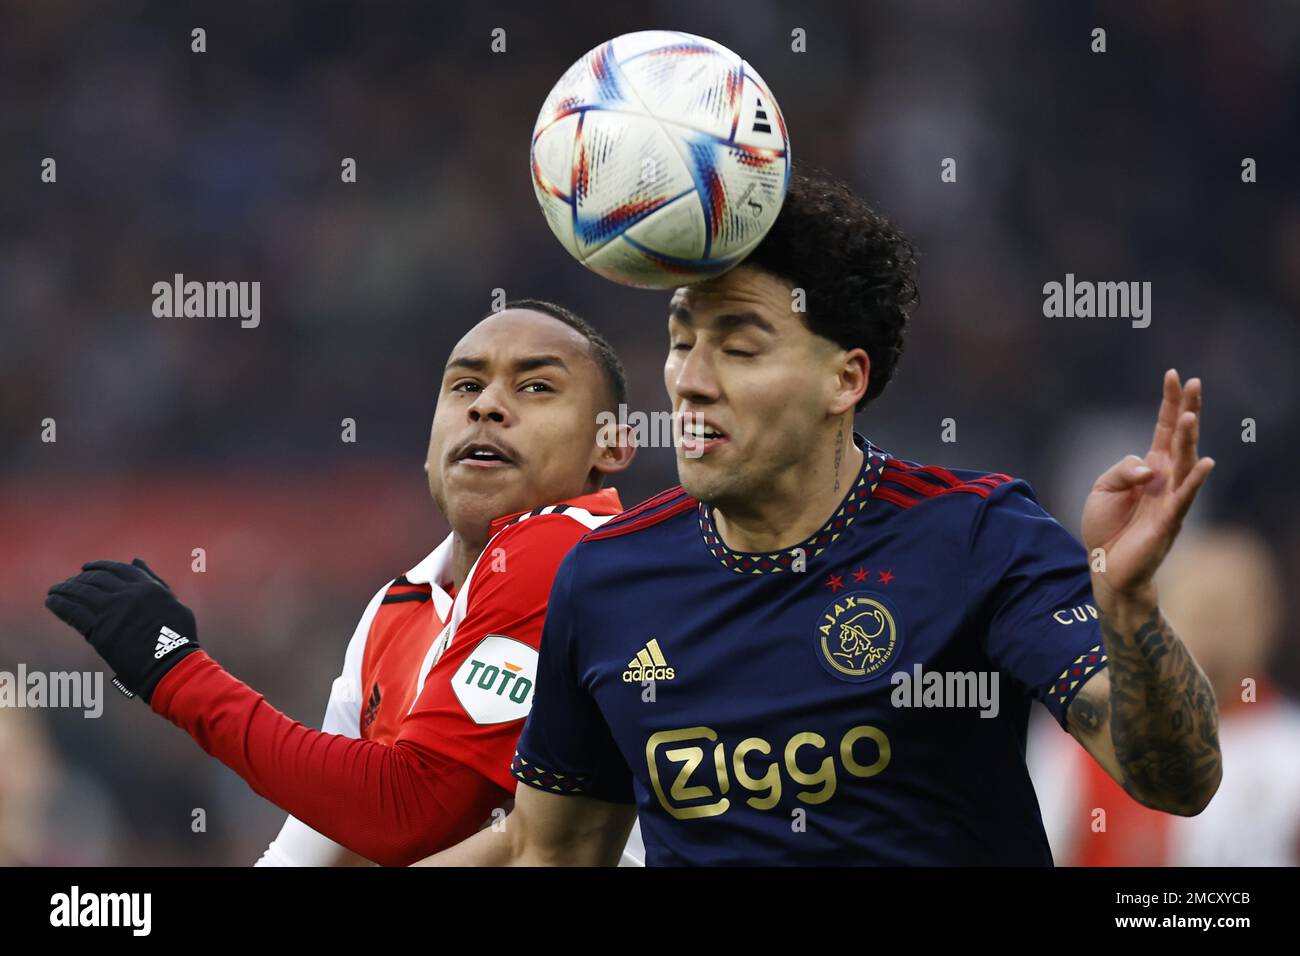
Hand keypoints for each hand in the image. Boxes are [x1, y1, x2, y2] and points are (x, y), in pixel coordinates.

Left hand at [46, 558, 199, 701]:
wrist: (169, 664)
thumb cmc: (177, 637)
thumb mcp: (174, 603)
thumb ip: (155, 581)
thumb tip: (136, 560)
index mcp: (148, 587)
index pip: (118, 569)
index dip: (99, 566)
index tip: (87, 567)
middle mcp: (128, 594)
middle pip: (96, 579)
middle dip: (80, 578)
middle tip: (70, 582)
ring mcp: (112, 610)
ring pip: (81, 592)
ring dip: (65, 589)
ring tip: (55, 589)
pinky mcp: (98, 629)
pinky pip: (72, 611)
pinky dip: (59, 604)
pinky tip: (51, 601)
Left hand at [1082, 369, 1214, 608]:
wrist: (1107, 565)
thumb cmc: (1106, 526)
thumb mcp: (1102, 488)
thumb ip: (1122, 470)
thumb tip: (1149, 467)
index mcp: (1150, 467)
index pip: (1163, 428)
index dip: (1168, 403)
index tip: (1173, 375)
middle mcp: (1166, 478)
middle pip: (1180, 438)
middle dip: (1186, 410)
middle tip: (1193, 382)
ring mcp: (1171, 497)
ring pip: (1184, 462)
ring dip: (1188, 439)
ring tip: (1190, 415)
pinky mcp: (1170, 519)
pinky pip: (1185, 496)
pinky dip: (1195, 480)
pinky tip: (1205, 462)